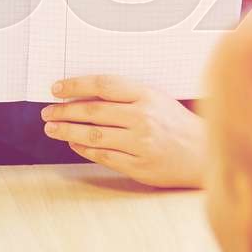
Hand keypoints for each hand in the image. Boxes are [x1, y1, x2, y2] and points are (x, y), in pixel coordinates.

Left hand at [41, 76, 205, 187]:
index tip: (56, 88)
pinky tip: (73, 143)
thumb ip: (125, 96)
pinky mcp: (139, 166)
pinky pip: (103, 156)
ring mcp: (140, 144)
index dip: (75, 85)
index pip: (103, 85)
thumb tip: (84, 95)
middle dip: (64, 111)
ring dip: (67, 131)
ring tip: (52, 128)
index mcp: (147, 95)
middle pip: (92, 111)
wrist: (204, 155)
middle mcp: (143, 118)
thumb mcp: (156, 99)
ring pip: (93, 135)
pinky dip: (83, 148)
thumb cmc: (177, 124)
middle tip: (47, 111)